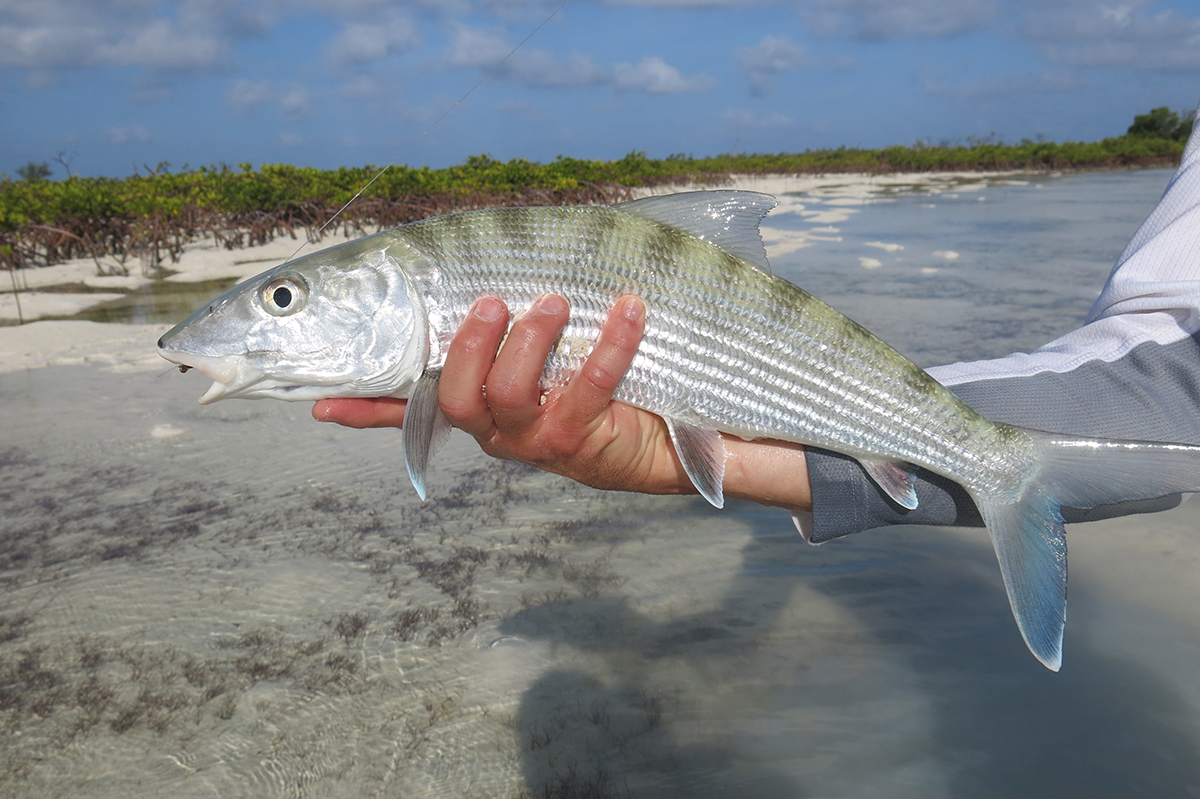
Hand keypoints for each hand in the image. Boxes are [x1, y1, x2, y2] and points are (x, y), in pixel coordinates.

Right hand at [313, 295, 812, 510]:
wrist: (674, 439)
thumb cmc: (609, 380)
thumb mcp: (558, 350)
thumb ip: (523, 322)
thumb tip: (506, 265)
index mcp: (482, 406)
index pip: (411, 409)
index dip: (365, 406)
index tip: (318, 402)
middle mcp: (499, 432)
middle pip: (455, 397)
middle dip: (469, 343)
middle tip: (496, 301)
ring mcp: (536, 443)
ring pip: (506, 397)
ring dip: (529, 341)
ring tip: (558, 300)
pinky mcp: (582, 446)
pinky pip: (585, 390)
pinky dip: (609, 343)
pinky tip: (631, 309)